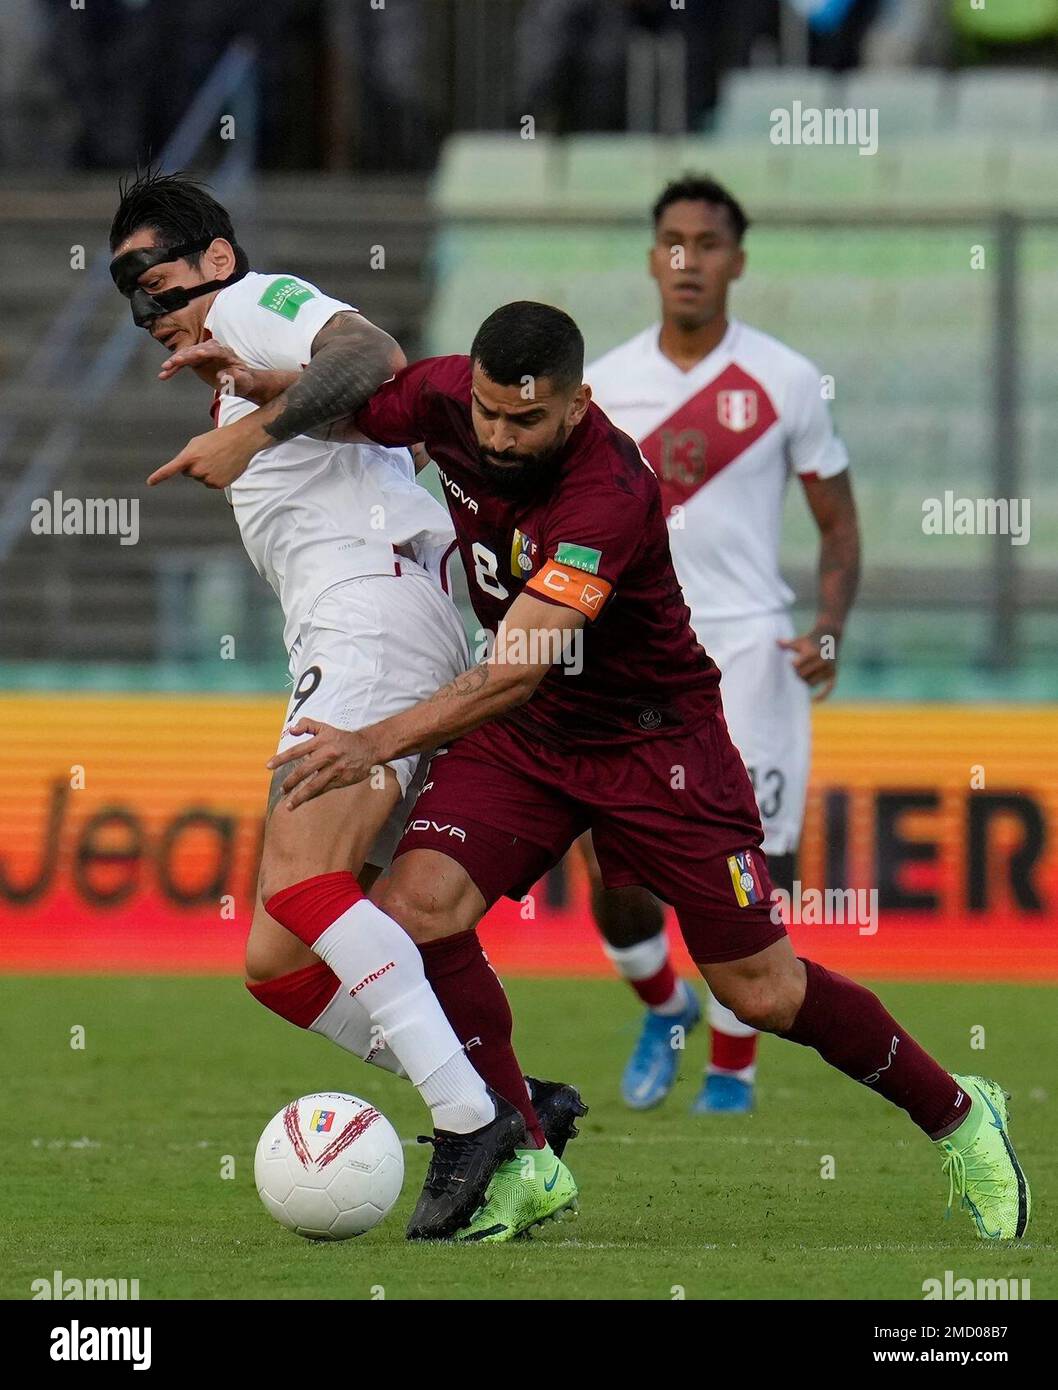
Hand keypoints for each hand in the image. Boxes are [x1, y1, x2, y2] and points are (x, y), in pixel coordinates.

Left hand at [147, 417, 265, 487]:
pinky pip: (211, 483)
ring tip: (218, 460)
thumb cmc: (219, 438)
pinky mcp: (218, 485)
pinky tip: (223, 467)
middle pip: (188, 473)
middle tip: (209, 456)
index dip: (159, 476)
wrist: (241, 441)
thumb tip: (185, 468)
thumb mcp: (198, 442)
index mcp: (190, 456)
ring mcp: (208, 478)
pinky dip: (216, 477)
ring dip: (206, 472)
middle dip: (194, 466)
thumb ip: (188, 455)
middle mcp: (197, 469)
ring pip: (200, 479)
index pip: (171, 468)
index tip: (150, 482)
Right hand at [159, 340, 261, 397]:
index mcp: (225, 352)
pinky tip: (164, 375)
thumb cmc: (244, 381)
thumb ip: (236, 377)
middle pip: (196, 350)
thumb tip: (223, 375)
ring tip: (165, 369)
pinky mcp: (195, 360)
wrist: (240, 381)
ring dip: (175, 362)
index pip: (214, 350)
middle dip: (185, 356)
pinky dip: (173, 368)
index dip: (205, 352)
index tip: (197, 354)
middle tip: (175, 362)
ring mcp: (202, 353)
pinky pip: (182, 363)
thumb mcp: (244, 381)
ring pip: (186, 355)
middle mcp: (212, 349)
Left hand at [266, 719, 379, 808]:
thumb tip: (290, 729)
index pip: (296, 750)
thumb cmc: (343, 738)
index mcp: (320, 742)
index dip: (281, 758)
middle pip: (303, 770)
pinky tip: (304, 801)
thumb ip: (307, 725)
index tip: (268, 766)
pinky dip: (313, 796)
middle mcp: (326, 755)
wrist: (368, 747)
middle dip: (290, 781)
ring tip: (289, 804)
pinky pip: (324, 790)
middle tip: (281, 789)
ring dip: (300, 796)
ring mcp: (334, 769)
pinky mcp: (341, 779)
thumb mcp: (325, 728)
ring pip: (314, 785)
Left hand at [777, 630, 837, 700]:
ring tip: (803, 676)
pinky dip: (823, 695)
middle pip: (803, 676)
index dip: (792, 666)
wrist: (830, 635)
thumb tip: (775, 642)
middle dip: (797, 675)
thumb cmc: (810, 639)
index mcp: (812, 653)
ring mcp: (829, 668)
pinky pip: (829, 687)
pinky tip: (815, 700)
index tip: (791, 663)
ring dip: (806, 682)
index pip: (796, 667)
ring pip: (812, 683)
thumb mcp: (799, 640)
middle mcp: (822, 661)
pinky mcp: (834, 673)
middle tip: (796, 670)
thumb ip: (787, 644)